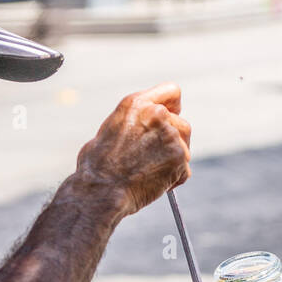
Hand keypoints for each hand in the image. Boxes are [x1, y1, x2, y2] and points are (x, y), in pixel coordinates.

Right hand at [74, 84, 190, 217]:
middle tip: (158, 161)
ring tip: (151, 175)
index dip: (174, 108)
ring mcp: (170, 135)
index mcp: (136, 104)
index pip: (171, 92)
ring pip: (185, 149)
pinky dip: (173, 180)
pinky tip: (155, 185)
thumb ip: (134, 123)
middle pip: (182, 125)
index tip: (172, 120)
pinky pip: (184, 171)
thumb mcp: (111, 130)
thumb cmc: (97, 167)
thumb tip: (144, 131)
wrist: (101, 189)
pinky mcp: (179, 157)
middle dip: (174, 143)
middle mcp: (156, 114)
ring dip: (174, 163)